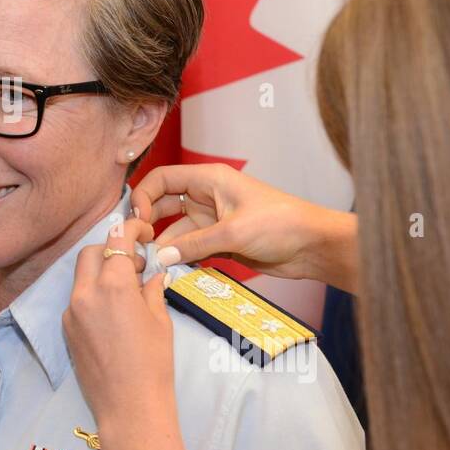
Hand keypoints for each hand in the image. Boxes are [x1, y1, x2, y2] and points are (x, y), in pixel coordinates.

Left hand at [64, 218, 176, 432]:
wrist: (129, 406)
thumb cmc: (154, 363)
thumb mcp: (160, 320)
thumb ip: (152, 289)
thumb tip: (153, 272)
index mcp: (114, 286)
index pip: (117, 240)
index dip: (131, 228)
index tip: (144, 232)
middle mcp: (86, 293)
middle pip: (91, 252)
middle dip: (111, 249)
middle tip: (135, 262)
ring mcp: (71, 311)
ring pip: (81, 276)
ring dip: (101, 272)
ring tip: (126, 289)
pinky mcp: (66, 329)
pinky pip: (77, 299)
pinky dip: (93, 295)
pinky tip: (112, 313)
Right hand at [131, 163, 358, 290]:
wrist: (312, 246)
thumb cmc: (282, 224)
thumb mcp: (233, 232)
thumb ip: (194, 244)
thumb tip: (160, 255)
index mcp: (209, 179)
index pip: (163, 178)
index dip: (144, 196)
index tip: (137, 221)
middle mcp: (206, 196)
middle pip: (163, 204)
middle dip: (149, 224)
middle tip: (138, 246)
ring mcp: (211, 219)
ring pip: (175, 230)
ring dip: (165, 246)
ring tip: (153, 265)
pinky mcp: (219, 241)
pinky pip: (190, 247)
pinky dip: (180, 258)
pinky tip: (173, 270)